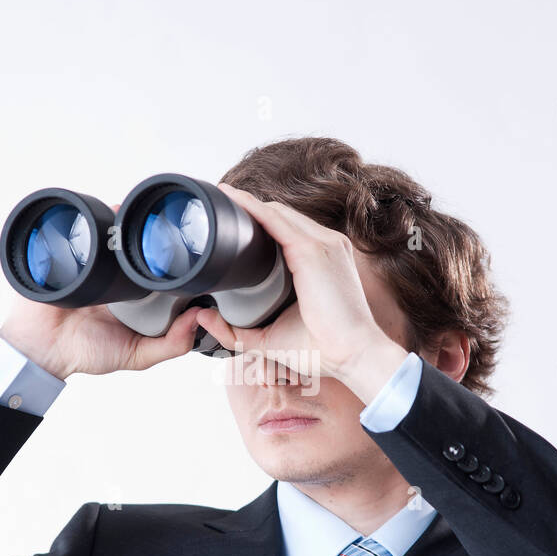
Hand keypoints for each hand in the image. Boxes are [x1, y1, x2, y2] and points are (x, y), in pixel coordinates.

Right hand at [0, 205, 203, 378]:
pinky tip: (100, 216)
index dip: (172, 256)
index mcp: (134, 293)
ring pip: (109, 232)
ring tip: (127, 215)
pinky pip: (79, 231)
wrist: (40, 349)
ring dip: (118, 221)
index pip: (157, 267)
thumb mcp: (137, 355)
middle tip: (154, 224)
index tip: (186, 246)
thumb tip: (199, 317)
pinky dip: (89, 221)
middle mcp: (114, 275)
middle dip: (145, 232)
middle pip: (134, 245)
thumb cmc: (86, 353)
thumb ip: (172, 344)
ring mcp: (90, 262)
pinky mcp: (65, 254)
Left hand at [193, 183, 408, 401]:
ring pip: (278, 213)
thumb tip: (202, 315)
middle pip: (281, 217)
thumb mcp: (269, 340)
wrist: (354, 356)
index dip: (258, 224)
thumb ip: (235, 330)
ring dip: (249, 204)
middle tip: (218, 206)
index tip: (230, 224)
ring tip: (221, 198)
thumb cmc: (322, 351)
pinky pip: (278, 221)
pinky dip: (254, 210)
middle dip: (250, 209)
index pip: (286, 231)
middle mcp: (325, 247)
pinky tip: (234, 202)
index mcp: (321, 263)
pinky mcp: (314, 250)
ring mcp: (323, 244)